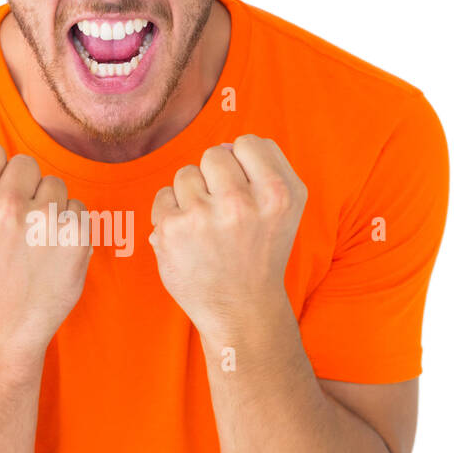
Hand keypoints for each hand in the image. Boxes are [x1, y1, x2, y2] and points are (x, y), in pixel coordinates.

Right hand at [0, 142, 91, 354]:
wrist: (1, 327)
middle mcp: (3, 208)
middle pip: (25, 164)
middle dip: (22, 190)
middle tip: (13, 227)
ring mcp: (42, 222)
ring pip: (54, 184)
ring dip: (47, 208)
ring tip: (32, 242)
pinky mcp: (74, 237)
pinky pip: (77, 206)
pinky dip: (68, 226)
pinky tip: (51, 252)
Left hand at [149, 136, 306, 338]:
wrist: (241, 309)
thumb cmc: (263, 251)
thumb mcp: (290, 207)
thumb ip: (271, 163)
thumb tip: (231, 145)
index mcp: (276, 194)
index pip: (247, 143)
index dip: (243, 163)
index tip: (245, 189)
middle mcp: (240, 204)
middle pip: (214, 154)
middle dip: (216, 178)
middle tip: (225, 211)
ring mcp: (202, 217)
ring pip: (186, 173)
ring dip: (193, 195)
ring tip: (208, 227)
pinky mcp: (170, 231)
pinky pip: (163, 196)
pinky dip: (171, 214)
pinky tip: (189, 238)